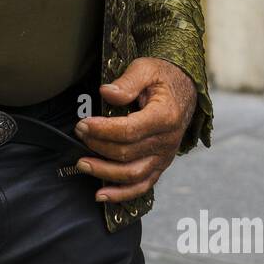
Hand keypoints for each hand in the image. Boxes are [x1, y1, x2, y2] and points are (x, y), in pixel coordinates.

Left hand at [72, 57, 197, 201]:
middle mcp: (167, 141)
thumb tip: (106, 93)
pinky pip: (142, 186)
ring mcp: (164, 157)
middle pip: (127, 153)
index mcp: (165, 117)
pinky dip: (121, 194)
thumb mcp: (145, 68)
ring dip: (104, 173)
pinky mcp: (160, 165)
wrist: (184, 88)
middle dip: (98, 146)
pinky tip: (101, 195)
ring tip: (82, 164)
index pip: (129, 131)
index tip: (82, 124)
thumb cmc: (161, 77)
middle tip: (79, 134)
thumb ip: (127, 82)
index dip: (102, 130)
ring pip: (133, 174)